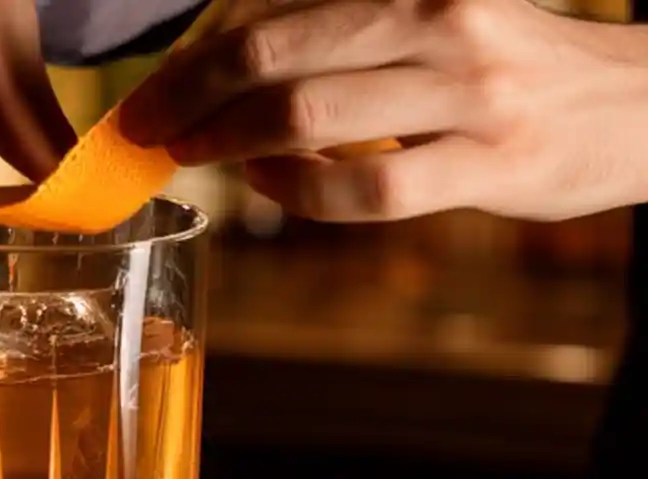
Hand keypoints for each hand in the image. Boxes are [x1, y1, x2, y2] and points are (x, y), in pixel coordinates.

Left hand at [121, 0, 647, 221]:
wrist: (637, 105)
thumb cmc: (507, 66)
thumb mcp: (429, 23)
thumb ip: (342, 41)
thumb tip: (232, 76)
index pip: (272, 16)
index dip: (194, 61)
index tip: (151, 95)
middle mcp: (438, 23)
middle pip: (274, 58)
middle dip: (190, 99)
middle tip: (149, 131)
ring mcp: (469, 95)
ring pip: (310, 118)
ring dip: (231, 143)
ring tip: (198, 154)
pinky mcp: (492, 165)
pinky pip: (367, 190)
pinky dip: (301, 192)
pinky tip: (274, 182)